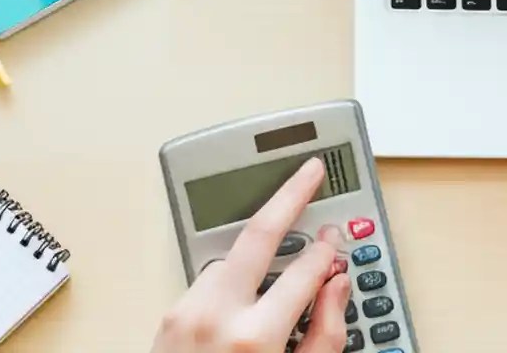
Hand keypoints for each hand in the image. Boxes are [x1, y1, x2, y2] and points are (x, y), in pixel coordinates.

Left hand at [152, 158, 351, 352]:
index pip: (305, 270)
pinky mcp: (169, 317)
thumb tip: (336, 285)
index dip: (328, 250)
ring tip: (277, 262)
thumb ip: (324, 332)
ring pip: (230, 261)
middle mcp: (215, 317)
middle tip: (310, 171)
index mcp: (254, 336)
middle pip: (258, 234)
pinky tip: (244, 297)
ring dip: (255, 258)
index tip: (337, 237)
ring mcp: (186, 313)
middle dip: (289, 196)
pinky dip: (231, 284)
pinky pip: (209, 284)